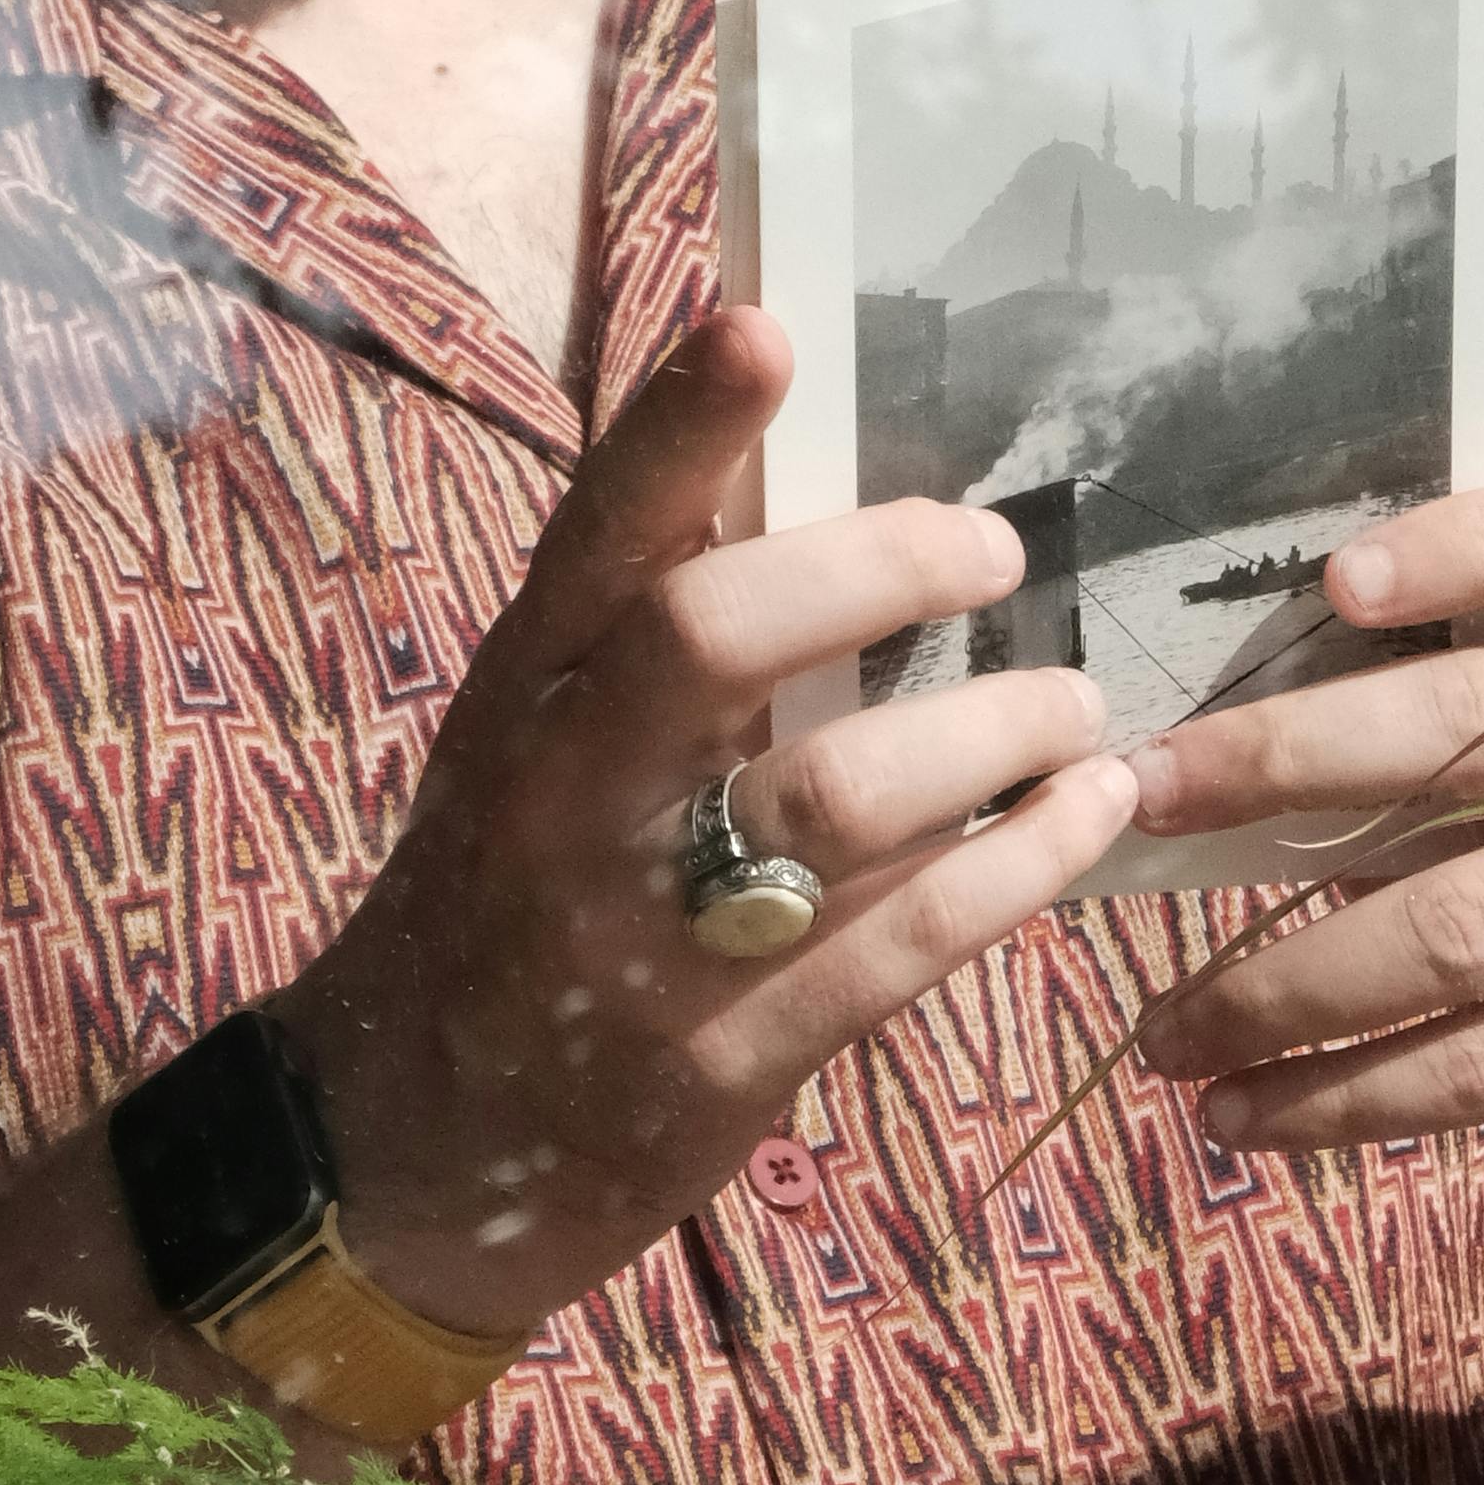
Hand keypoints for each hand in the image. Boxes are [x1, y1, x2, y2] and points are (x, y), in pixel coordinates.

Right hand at [297, 307, 1138, 1339]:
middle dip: (882, 569)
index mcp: (522, 698)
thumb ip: (640, 643)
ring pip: (838, 794)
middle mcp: (565, 797)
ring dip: (991, 734)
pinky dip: (1017, 871)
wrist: (400, 1155)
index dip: (675, 427)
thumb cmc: (502, 912)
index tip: (764, 329)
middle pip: (714, 634)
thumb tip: (804, 487)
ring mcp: (637, 935)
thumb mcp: (532, 757)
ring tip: (1077, 712)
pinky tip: (1083, 823)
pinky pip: (898, 943)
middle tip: (996, 551)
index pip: (596, 535)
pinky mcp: (718, 1059)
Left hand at [1119, 467, 1483, 1223]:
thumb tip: (1192, 759)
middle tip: (1150, 801)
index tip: (1337, 582)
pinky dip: (1339, 1095)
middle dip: (1289, 762)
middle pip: (1483, 731)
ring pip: (1460, 926)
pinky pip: (1479, 1062)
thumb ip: (1426, 734)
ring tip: (1166, 1029)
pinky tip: (1242, 1113)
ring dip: (1283, 984)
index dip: (1473, 542)